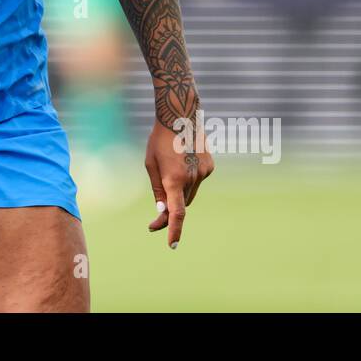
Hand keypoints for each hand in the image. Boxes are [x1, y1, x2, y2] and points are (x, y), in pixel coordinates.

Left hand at [146, 118, 213, 248]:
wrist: (181, 116)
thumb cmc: (160, 140)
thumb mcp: (151, 165)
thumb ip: (158, 190)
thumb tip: (164, 212)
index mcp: (173, 178)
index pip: (177, 212)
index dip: (174, 229)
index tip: (172, 244)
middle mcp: (191, 178)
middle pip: (182, 204)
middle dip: (170, 213)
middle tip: (155, 221)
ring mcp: (203, 172)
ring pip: (190, 194)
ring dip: (180, 193)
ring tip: (170, 171)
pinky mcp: (209, 166)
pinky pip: (197, 181)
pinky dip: (189, 180)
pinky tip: (183, 161)